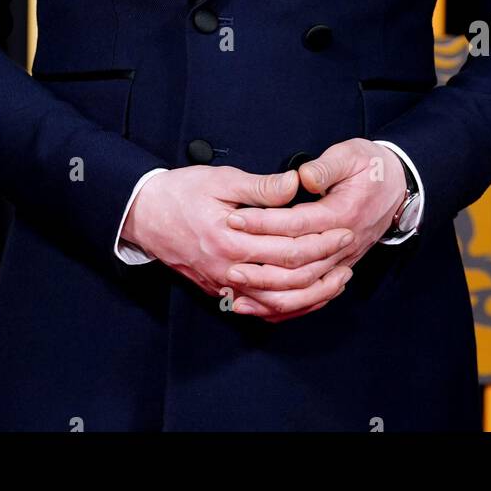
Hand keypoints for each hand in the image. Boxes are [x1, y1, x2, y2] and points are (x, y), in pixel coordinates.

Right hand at [121, 165, 359, 319]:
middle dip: (323, 264)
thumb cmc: (180, 193)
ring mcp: (224, 286)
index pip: (288, 246)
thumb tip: (295, 184)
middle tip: (346, 248)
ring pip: (276, 303)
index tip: (342, 228)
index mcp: (231, 239)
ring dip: (311, 294)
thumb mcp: (221, 180)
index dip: (320, 239)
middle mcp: (229, 269)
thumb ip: (261, 187)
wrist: (144, 215)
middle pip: (288, 277)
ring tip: (337, 280)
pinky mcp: (220, 293)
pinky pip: (259, 310)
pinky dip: (286, 309)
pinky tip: (305, 300)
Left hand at [222, 139, 405, 320]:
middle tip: (228, 262)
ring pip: (305, 286)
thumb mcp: (351, 155)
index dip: (263, 222)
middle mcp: (343, 243)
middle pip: (298, 263)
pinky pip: (314, 295)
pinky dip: (289, 304)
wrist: (400, 188)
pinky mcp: (339, 268)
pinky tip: (265, 305)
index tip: (235, 218)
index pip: (296, 224)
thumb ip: (326, 167)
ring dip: (270, 290)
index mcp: (342, 213)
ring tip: (238, 288)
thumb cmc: (372, 167)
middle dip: (261, 264)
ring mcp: (343, 260)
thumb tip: (302, 177)